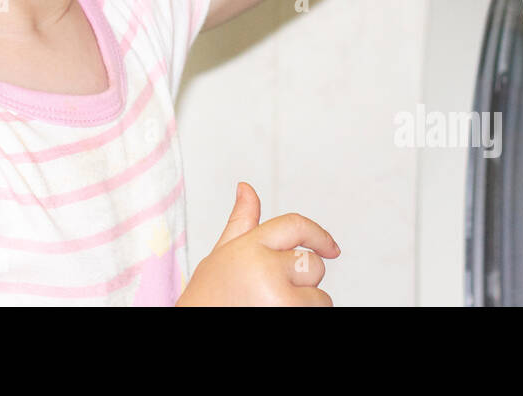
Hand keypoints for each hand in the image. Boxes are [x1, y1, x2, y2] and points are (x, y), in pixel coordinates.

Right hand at [174, 182, 339, 305]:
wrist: (191, 334)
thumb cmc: (208, 297)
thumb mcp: (220, 255)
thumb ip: (241, 223)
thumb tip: (246, 187)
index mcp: (248, 246)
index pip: (295, 225)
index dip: (319, 235)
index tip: (332, 248)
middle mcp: (265, 268)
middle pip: (313, 265)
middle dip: (302, 281)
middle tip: (271, 293)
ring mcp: (279, 297)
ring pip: (320, 297)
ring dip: (304, 304)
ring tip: (270, 306)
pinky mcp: (288, 315)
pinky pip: (317, 313)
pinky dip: (302, 314)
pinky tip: (274, 314)